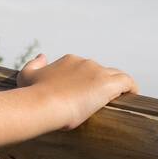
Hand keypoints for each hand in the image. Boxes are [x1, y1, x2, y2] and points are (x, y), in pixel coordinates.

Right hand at [15, 53, 137, 131]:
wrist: (43, 103)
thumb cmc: (32, 93)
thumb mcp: (26, 76)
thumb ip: (34, 64)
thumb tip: (42, 56)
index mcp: (69, 60)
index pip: (86, 68)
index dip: (88, 81)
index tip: (86, 94)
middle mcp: (85, 62)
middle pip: (102, 72)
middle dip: (101, 84)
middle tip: (100, 101)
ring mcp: (97, 72)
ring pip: (116, 76)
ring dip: (118, 86)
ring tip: (118, 101)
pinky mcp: (108, 84)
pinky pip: (127, 82)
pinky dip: (131, 88)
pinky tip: (131, 98)